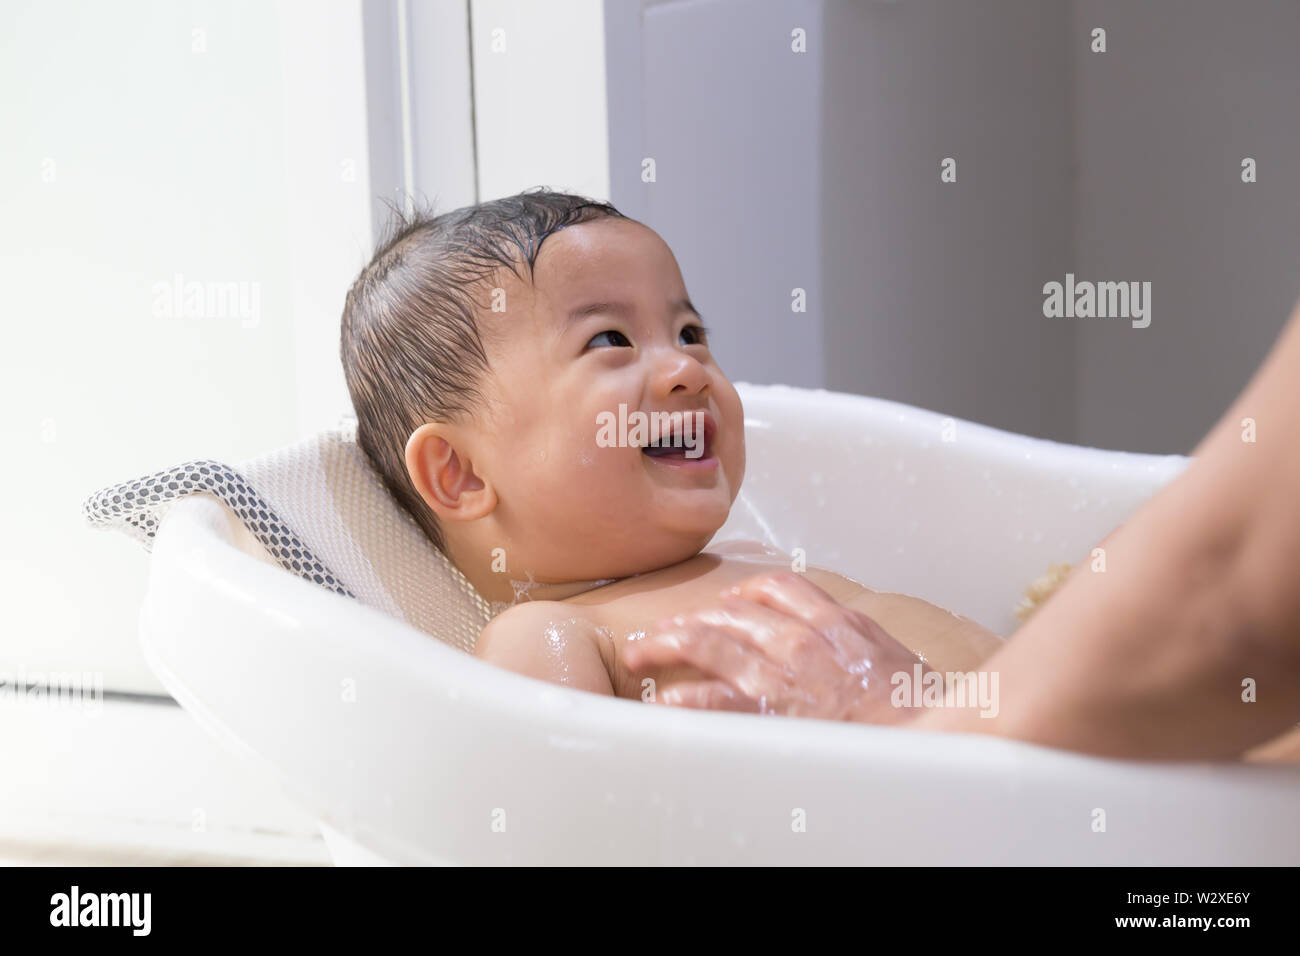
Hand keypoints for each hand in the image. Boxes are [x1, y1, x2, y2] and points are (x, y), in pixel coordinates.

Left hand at [622, 570, 933, 723]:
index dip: (743, 592)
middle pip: (730, 610)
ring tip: (640, 653)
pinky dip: (685, 697)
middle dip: (689, 618)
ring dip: (667, 643)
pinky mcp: (773, 712)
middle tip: (662, 631)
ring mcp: (784, 672)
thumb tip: (850, 654)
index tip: (727, 603)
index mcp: (837, 621)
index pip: (779, 586)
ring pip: (709, 641)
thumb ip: (861, 647)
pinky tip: (665, 701)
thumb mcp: (896, 661)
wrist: (938, 738)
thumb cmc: (925, 710)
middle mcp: (803, 638)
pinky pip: (715, 699)